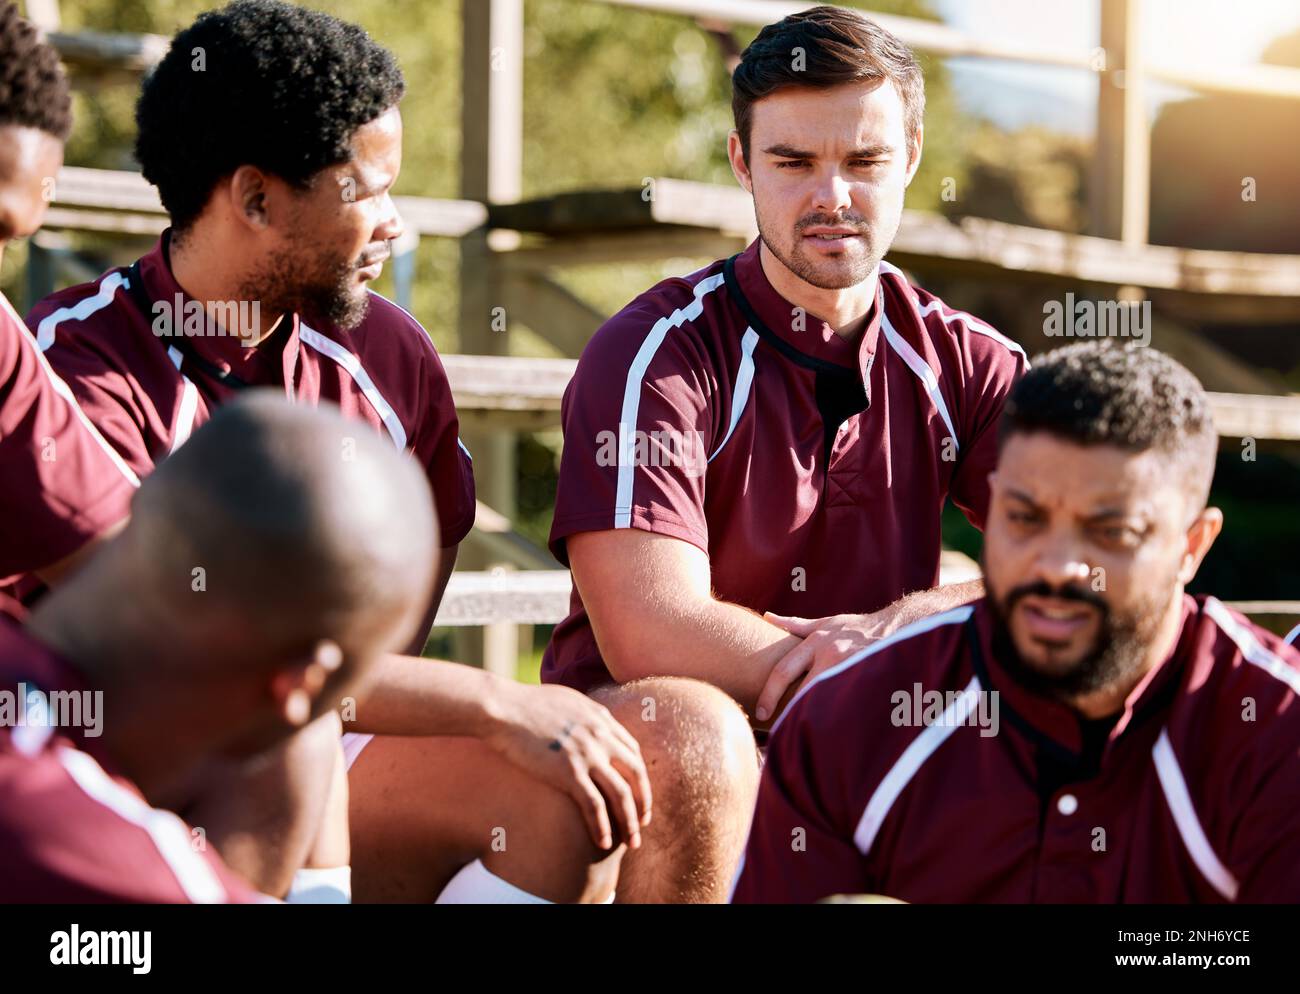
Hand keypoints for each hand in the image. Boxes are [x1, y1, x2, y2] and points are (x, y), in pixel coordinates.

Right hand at [485, 681, 651, 851]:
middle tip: (643, 824)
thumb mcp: (565, 701)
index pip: (633, 751)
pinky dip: (602, 826)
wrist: (502, 707)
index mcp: (601, 718)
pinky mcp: (568, 771)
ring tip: (632, 843)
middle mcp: (600, 736)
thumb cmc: (524, 704)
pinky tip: (604, 843)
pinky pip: (594, 805)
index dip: (640, 776)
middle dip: (644, 801)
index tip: (639, 794)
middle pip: (636, 773)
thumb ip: (583, 715)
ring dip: (630, 821)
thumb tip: (585, 724)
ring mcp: (586, 753)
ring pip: (621, 793)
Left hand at [755, 611, 888, 721]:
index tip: (760, 713)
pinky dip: (840, 718)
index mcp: (815, 642)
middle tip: (778, 732)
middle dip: (788, 713)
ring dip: (813, 718)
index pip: (784, 670)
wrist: (895, 626)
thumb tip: (767, 617)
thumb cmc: (854, 628)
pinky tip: (833, 732)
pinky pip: (850, 703)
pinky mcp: (867, 679)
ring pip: (825, 699)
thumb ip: (794, 624)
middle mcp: (831, 654)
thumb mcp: (825, 623)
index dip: (769, 694)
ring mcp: (851, 667)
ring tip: (803, 737)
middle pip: (802, 691)